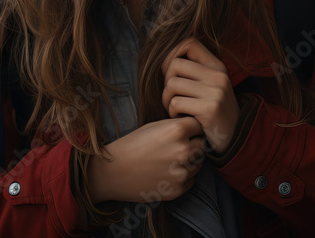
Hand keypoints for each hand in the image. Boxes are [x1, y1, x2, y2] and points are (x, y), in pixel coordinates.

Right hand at [86, 116, 205, 202]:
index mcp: (177, 130)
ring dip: (189, 161)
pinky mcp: (178, 189)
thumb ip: (176, 126)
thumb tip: (197, 127)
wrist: (112, 172)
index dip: (192, 127)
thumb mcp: (153, 126)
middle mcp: (183, 150)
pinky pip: (191, 179)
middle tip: (175, 147)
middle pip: (202, 144)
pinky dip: (182, 176)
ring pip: (198, 163)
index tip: (185, 131)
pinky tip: (165, 173)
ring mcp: (182, 172)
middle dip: (193, 144)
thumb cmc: (131, 145)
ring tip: (168, 161)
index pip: (199, 125)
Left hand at [161, 38, 238, 154]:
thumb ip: (195, 72)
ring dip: (167, 99)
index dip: (172, 55)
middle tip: (172, 97)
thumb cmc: (214, 113)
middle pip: (174, 65)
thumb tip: (166, 60)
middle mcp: (218, 76)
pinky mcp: (209, 109)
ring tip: (175, 109)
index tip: (171, 73)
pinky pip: (175, 103)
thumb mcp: (212, 87)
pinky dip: (172, 112)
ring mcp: (216, 92)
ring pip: (171, 84)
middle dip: (166, 82)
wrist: (235, 140)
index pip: (189, 43)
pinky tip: (181, 117)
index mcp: (218, 67)